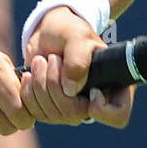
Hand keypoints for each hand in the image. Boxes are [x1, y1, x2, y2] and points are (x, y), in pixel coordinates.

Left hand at [21, 6, 133, 128]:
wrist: (48, 32)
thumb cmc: (69, 31)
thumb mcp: (77, 36)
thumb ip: (78, 60)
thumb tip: (71, 91)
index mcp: (112, 85)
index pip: (118, 116)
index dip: (102, 109)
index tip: (90, 88)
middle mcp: (93, 103)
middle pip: (73, 113)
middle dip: (55, 83)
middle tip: (53, 58)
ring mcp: (71, 109)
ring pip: (52, 114)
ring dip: (40, 84)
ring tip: (41, 61)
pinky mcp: (50, 110)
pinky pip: (36, 113)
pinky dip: (28, 92)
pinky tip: (30, 74)